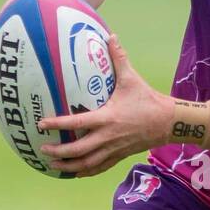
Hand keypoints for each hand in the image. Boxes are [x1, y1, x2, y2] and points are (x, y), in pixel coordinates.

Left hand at [37, 35, 173, 176]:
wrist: (169, 123)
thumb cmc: (148, 100)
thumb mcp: (132, 78)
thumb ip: (119, 58)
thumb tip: (111, 36)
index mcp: (107, 118)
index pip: (77, 123)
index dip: (57, 124)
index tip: (41, 123)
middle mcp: (108, 137)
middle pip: (78, 150)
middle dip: (59, 152)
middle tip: (42, 149)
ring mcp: (114, 149)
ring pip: (87, 163)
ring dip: (68, 166)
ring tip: (52, 164)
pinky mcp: (120, 155)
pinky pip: (99, 168)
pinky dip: (85, 171)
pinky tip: (74, 172)